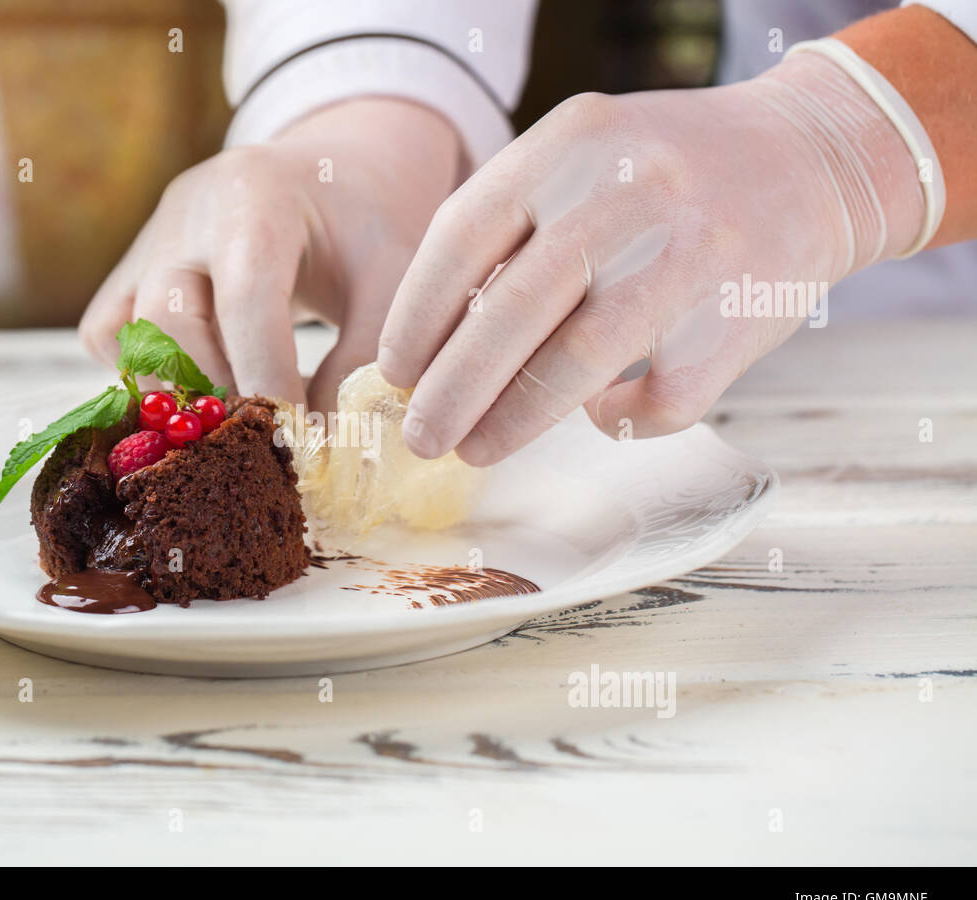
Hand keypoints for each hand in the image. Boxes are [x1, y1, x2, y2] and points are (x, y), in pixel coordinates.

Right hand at [79, 97, 460, 409]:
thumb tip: (316, 445)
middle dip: (216, 391)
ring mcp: (150, 240)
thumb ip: (357, 362)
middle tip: (263, 430)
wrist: (328, 180)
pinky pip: (107, 335)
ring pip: (129, 335)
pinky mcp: (129, 269)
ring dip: (180, 394)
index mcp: (258, 196)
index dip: (265, 376)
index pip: (245, 296)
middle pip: (169, 318)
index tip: (292, 436)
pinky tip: (204, 385)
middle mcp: (188, 211)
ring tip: (240, 415)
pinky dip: (144, 376)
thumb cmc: (364, 231)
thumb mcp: (388, 284)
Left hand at [379, 52, 923, 463]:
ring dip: (514, 420)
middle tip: (421, 437)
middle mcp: (632, 190)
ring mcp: (692, 254)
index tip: (394, 372)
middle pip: (513, 310)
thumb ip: (512, 229)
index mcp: (574, 141)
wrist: (813, 159)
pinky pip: (658, 398)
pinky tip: (597, 412)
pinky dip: (614, 418)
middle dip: (453, 390)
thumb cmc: (661, 177)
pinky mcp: (741, 318)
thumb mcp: (582, 161)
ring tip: (474, 449)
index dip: (417, 314)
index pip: (465, 233)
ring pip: (578, 362)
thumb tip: (429, 346)